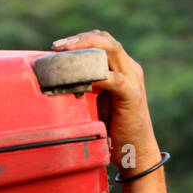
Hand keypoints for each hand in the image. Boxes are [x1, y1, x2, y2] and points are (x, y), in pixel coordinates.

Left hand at [51, 30, 160, 173]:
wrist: (135, 152)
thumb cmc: (113, 130)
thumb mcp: (95, 103)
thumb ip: (85, 88)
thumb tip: (56, 82)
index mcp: (121, 68)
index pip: (102, 41)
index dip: (81, 39)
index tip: (58, 46)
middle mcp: (129, 69)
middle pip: (106, 40)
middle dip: (80, 40)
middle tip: (57, 46)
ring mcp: (133, 81)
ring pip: (112, 51)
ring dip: (87, 49)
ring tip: (67, 53)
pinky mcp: (132, 97)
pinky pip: (117, 80)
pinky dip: (100, 76)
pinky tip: (84, 78)